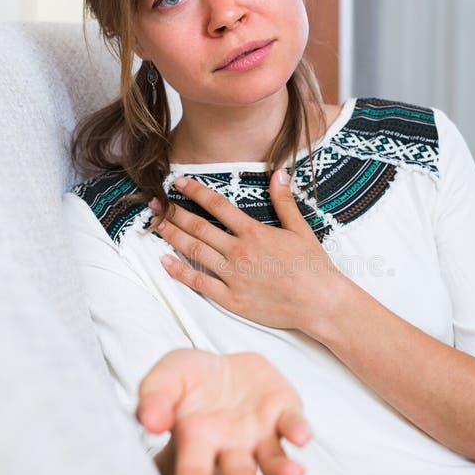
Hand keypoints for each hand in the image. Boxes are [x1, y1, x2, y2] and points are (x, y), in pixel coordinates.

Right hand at [136, 349, 310, 474]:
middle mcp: (232, 449)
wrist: (224, 368)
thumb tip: (150, 420)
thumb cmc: (189, 380)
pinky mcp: (286, 412)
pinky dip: (298, 431)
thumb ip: (154, 396)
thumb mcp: (166, 377)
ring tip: (292, 473)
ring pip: (274, 461)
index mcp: (197, 444)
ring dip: (283, 470)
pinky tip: (300, 436)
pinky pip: (294, 426)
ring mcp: (262, 435)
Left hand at [150, 170, 343, 332]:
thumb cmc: (312, 266)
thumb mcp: (301, 229)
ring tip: (156, 226)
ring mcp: (233, 276)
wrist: (319, 301)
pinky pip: (200, 283)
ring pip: (196, 252)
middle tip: (156, 204)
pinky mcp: (232, 299)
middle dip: (175, 213)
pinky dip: (179, 272)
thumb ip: (284, 201)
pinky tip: (164, 262)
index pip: (217, 206)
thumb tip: (279, 173)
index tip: (178, 183)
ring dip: (173, 237)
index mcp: (254, 232)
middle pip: (199, 228)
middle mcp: (239, 252)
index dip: (195, 192)